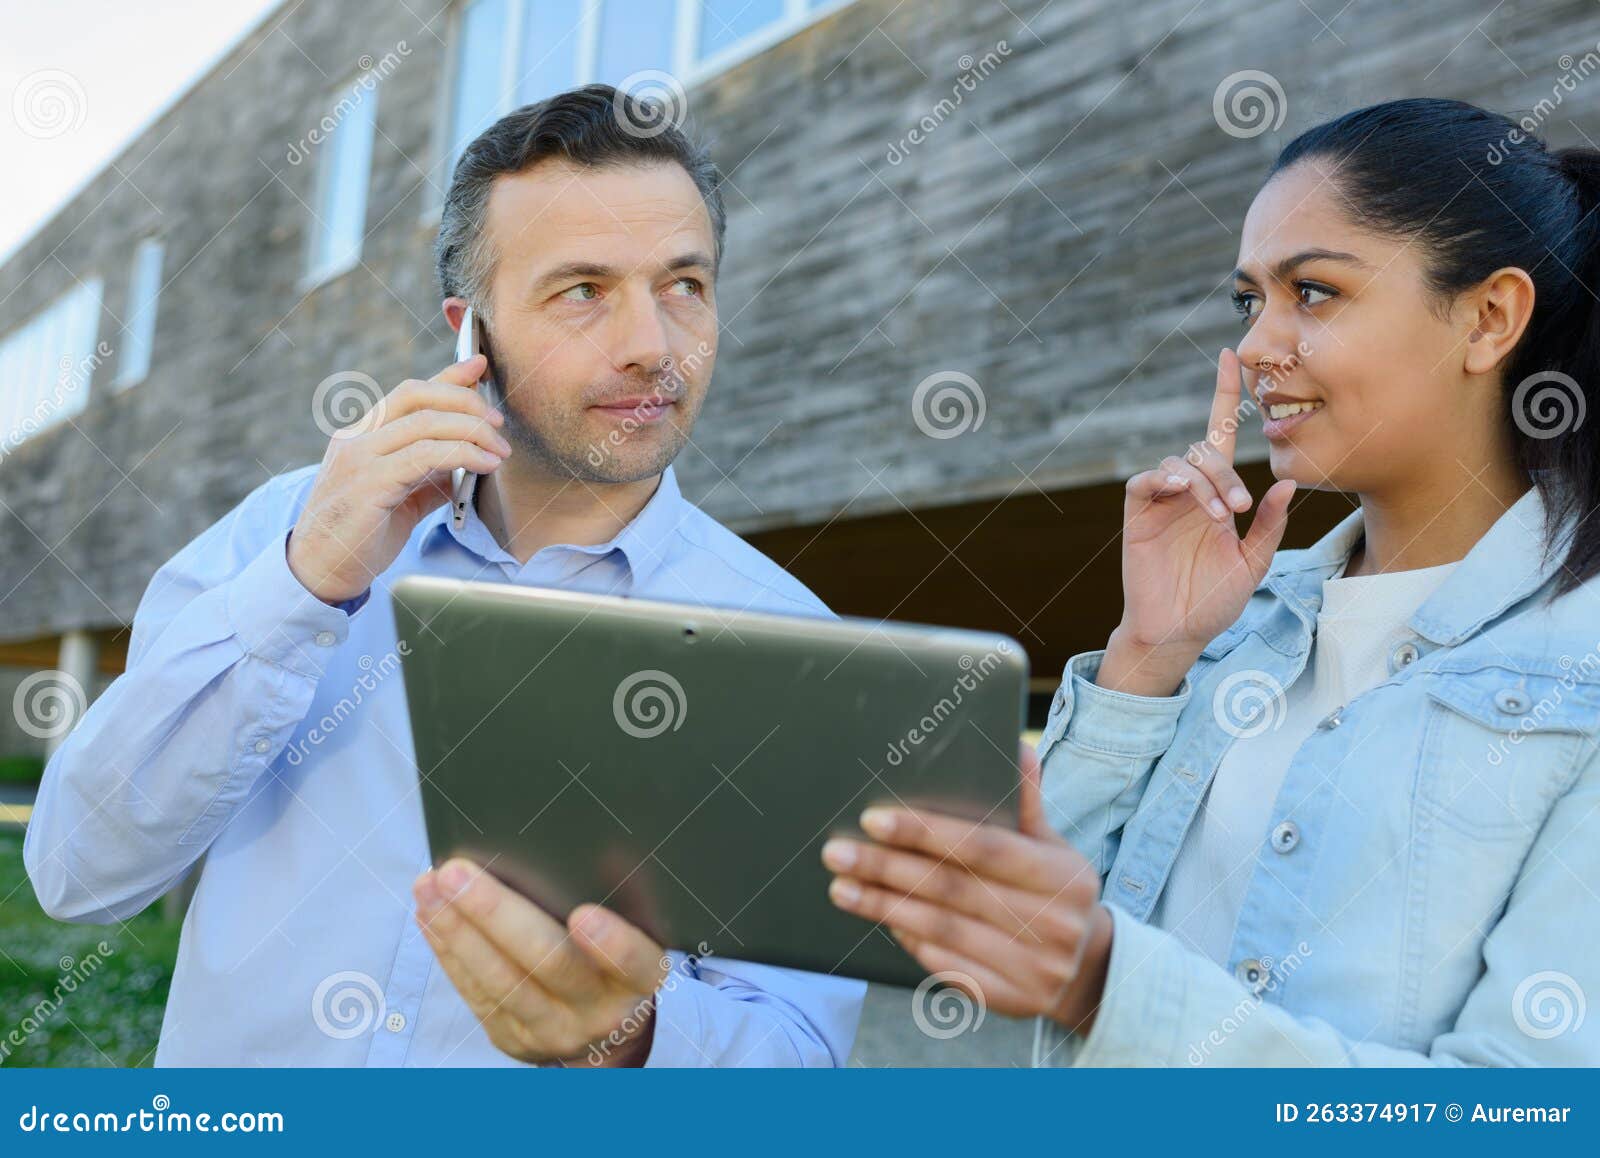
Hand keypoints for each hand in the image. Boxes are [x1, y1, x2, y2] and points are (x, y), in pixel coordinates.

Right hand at [287, 356, 510, 604]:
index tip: (479, 365)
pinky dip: (462, 455)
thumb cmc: (361, 535)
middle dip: (465, 401)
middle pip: (417, 395)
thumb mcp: (402, 496)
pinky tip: (483, 465)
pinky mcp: (369, 484)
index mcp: (362, 434)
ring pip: (424, 423)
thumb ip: (428, 474)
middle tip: (498, 422)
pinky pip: (424, 457)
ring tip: (500, 451)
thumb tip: (466, 460)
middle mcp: (357, 437)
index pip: (410, 392)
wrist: (321, 571)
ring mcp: (359, 458)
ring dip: (472, 431)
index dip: (447, 376)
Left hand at [413, 859, 669, 1066]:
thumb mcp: (638, 936)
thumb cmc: (615, 963)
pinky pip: (475, 993)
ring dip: (457, 929)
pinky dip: (449, 950)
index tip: (583, 915)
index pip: (634, 962)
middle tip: (457, 874)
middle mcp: (598, 1011)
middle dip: (496, 914)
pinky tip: (431, 914)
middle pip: (549, 963)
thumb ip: (623, 901)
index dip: (612, 943)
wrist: (601, 1033)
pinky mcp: (512, 1037)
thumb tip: (582, 845)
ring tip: (430, 886)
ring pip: (500, 980)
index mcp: (639, 979)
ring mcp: (553, 1029)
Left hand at [822, 745, 1111, 1034]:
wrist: (1090, 970)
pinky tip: (882, 919)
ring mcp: (1037, 970)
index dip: (926, 832)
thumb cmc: (1055, 892)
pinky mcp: (1016, 1003)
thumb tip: (1016, 749)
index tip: (873, 819)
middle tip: (837, 853)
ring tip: (842, 887)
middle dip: (888, 869)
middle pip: (953, 890)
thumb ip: (1027, 805)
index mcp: (1063, 876)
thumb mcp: (1053, 848)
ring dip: (885, 907)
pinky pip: (950, 967)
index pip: (983, 848)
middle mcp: (1054, 925)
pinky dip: (912, 941)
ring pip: (944, 930)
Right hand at [1102, 348, 1294, 695]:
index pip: (1218, 433)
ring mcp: (1161, 501)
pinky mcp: (1137, 514)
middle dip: (1226, 473)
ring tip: (1219, 516)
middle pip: (1204, 450)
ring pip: (1180, 463)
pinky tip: (1183, 492)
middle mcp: (1188, 491)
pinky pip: (1145, 481)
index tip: (1229, 357)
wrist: (1179, 631)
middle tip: (1240, 510)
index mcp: (1216, 494)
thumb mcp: (1254, 562)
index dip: (1223, 395)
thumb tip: (1284, 484)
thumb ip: (1269, 525)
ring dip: (1205, 483)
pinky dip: (1165, 479)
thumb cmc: (1213, 600)